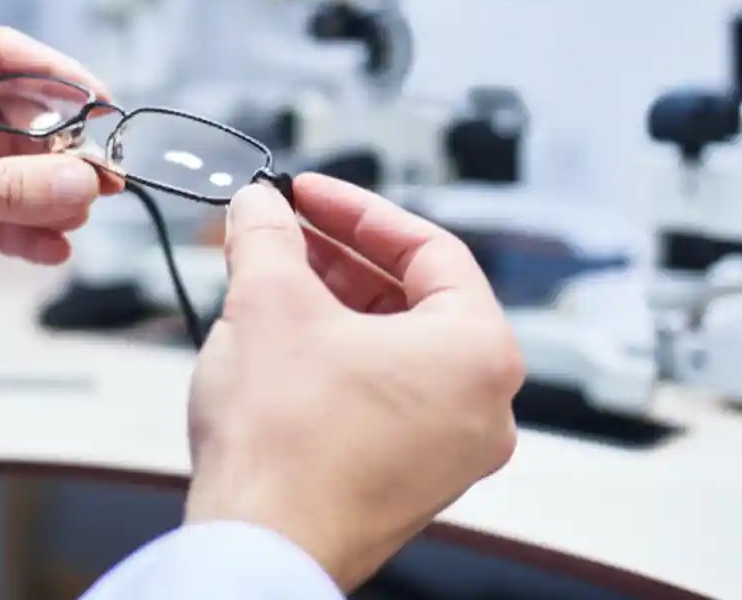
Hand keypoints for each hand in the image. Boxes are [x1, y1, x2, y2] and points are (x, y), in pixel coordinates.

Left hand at [0, 27, 119, 340]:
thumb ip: (2, 190)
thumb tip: (80, 182)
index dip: (55, 75)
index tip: (102, 105)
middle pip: (17, 119)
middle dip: (62, 150)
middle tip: (104, 178)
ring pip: (13, 173)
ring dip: (50, 196)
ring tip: (80, 219)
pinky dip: (28, 233)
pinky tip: (52, 250)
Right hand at [185, 173, 523, 590]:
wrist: (260, 548)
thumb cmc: (285, 445)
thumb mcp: (269, 302)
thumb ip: (269, 236)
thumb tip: (261, 207)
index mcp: (479, 352)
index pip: (428, 248)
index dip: (357, 210)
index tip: (309, 194)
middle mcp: (482, 405)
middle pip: (412, 298)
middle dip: (339, 257)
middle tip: (285, 230)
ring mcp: (448, 450)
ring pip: (394, 348)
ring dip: (334, 304)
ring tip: (272, 278)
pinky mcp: (408, 479)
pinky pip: (383, 395)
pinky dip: (339, 357)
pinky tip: (283, 341)